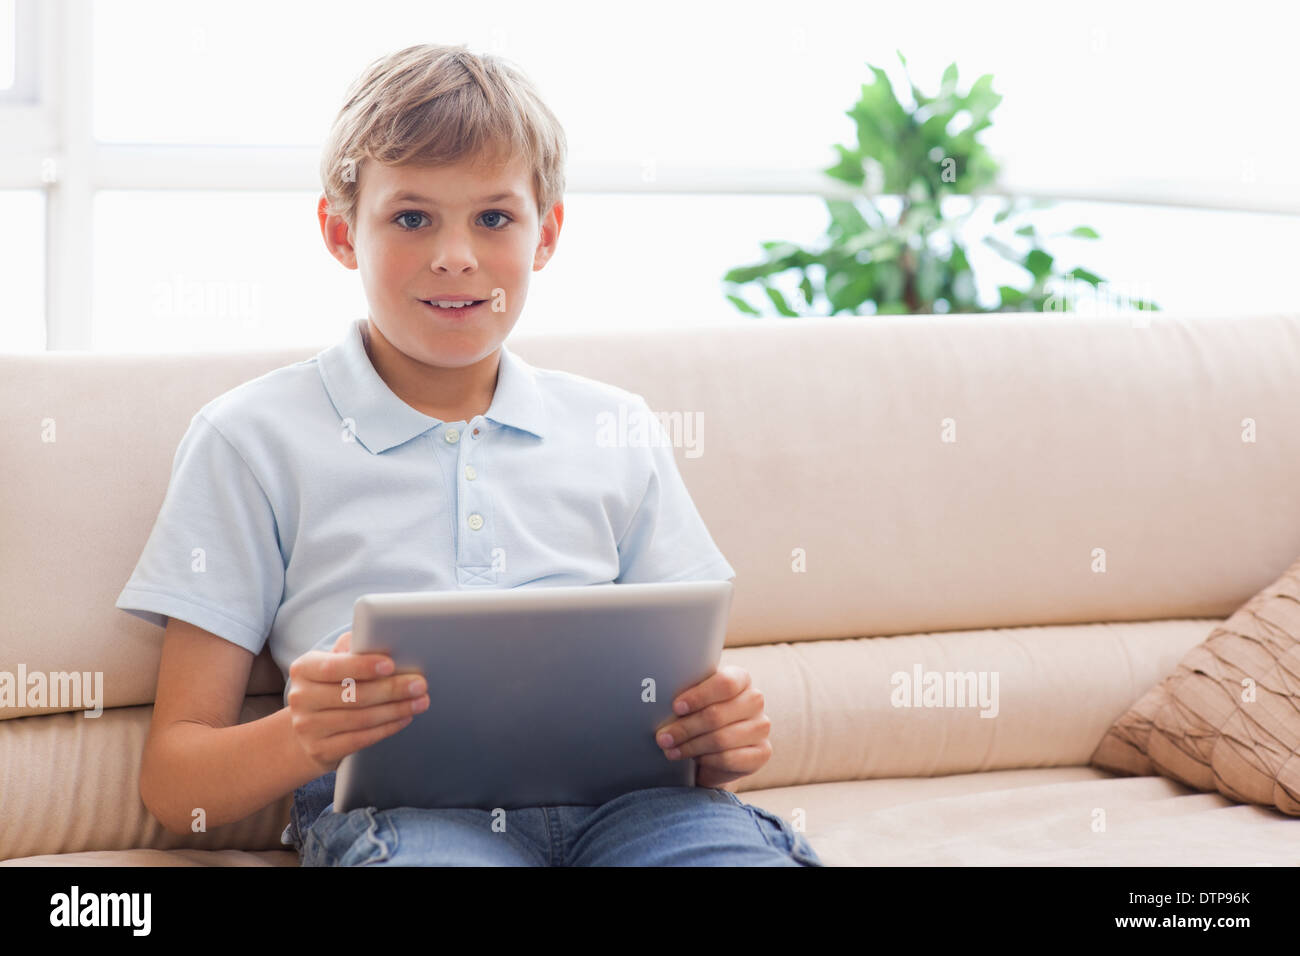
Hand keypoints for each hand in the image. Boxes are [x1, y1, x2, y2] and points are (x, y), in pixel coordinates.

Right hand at [286, 630, 429, 774]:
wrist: (307, 729)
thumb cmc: (331, 685)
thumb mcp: (334, 661)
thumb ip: (352, 648)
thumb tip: (380, 635)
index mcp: (304, 668)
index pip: (333, 667)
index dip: (363, 666)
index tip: (391, 664)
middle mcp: (301, 697)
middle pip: (353, 695)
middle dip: (391, 689)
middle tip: (420, 684)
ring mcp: (307, 727)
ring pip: (360, 719)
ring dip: (395, 710)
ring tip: (420, 701)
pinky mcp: (319, 750)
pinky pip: (359, 740)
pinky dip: (386, 728)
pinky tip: (404, 718)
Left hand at [654, 664, 771, 789]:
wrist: (714, 747)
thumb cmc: (699, 715)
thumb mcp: (693, 700)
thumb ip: (684, 696)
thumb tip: (657, 699)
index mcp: (740, 679)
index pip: (725, 683)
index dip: (698, 696)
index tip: (676, 707)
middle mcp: (755, 700)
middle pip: (717, 714)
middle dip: (685, 728)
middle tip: (663, 737)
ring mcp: (761, 727)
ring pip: (721, 739)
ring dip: (691, 747)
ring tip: (671, 750)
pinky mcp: (762, 752)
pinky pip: (730, 759)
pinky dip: (707, 761)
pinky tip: (694, 760)